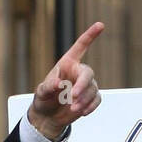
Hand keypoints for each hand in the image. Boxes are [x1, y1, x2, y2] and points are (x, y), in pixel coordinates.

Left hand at [29, 21, 103, 139]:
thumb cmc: (43, 100)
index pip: (80, 47)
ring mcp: (86, 85)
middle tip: (73, 97)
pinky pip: (96, 99)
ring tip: (72, 108)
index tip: (100, 25)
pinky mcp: (90, 98)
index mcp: (67, 64)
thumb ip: (49, 86)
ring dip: (83, 100)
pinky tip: (82, 112)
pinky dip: (90, 106)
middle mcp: (78, 72)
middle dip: (82, 85)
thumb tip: (60, 83)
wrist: (47, 117)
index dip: (90, 35)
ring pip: (92, 90)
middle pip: (88, 74)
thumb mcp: (41, 92)